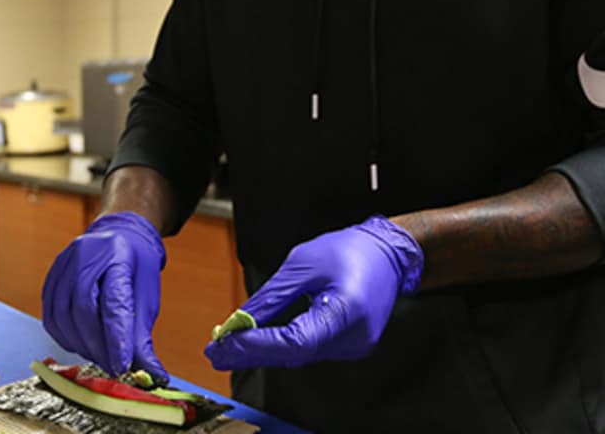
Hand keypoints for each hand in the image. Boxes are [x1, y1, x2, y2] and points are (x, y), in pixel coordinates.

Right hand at [42, 211, 168, 382]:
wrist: (119, 235)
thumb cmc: (136, 266)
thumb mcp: (148, 295)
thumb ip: (142, 335)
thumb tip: (150, 372)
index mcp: (117, 254)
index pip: (113, 302)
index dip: (116, 338)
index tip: (122, 364)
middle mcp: (86, 255)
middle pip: (84, 310)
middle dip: (98, 345)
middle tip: (112, 366)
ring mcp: (64, 264)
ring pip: (63, 315)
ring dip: (81, 344)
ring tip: (99, 356)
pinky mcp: (51, 277)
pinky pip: (51, 315)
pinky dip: (65, 336)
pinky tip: (81, 343)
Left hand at [204, 215, 423, 369]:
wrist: (388, 253)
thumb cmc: (351, 250)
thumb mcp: (302, 263)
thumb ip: (271, 298)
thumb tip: (238, 321)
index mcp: (346, 311)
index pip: (294, 341)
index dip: (256, 345)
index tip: (223, 343)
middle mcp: (354, 336)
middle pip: (294, 354)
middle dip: (252, 352)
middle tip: (216, 351)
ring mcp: (355, 346)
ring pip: (300, 355)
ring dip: (265, 351)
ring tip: (230, 345)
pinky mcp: (350, 345)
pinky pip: (310, 349)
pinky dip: (284, 346)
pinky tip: (261, 341)